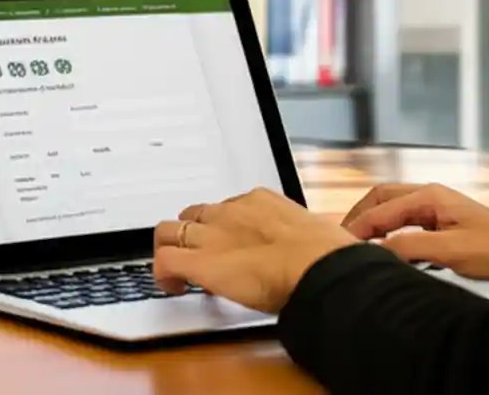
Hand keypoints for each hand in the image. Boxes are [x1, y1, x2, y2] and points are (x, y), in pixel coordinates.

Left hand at [152, 188, 357, 313]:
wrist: (316, 267)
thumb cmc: (326, 255)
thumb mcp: (315, 233)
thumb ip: (302, 238)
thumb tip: (314, 250)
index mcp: (260, 202)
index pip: (229, 207)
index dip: (225, 228)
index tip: (233, 244)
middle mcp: (230, 212)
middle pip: (194, 214)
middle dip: (193, 233)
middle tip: (200, 255)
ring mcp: (211, 235)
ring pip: (170, 231)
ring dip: (171, 248)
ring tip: (178, 271)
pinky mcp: (199, 262)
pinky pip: (165, 260)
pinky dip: (162, 274)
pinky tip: (172, 288)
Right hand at [341, 183, 488, 280]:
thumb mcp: (450, 251)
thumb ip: (410, 247)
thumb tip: (376, 249)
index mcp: (430, 196)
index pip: (381, 208)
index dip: (358, 225)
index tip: (340, 243)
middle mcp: (430, 197)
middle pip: (382, 198)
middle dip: (359, 215)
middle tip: (341, 238)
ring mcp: (436, 208)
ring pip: (392, 209)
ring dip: (373, 222)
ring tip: (356, 243)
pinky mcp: (442, 223)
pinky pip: (405, 221)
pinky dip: (387, 231)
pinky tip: (383, 248)